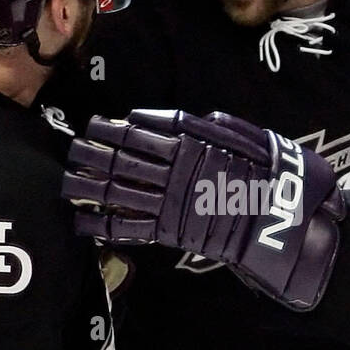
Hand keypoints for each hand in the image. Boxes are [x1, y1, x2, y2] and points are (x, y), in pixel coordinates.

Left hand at [61, 109, 345, 310]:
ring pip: (117, 192)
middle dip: (91, 157)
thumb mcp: (235, 131)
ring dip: (88, 188)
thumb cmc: (264, 169)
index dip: (109, 130)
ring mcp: (168, 202)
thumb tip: (142, 118)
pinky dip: (104, 226)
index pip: (136, 133)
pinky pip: (130, 229)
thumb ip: (188, 123)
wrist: (281, 216)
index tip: (91, 126)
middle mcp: (171, 171)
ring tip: (67, 186)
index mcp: (186, 143)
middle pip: (119, 161)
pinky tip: (83, 224)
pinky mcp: (171, 231)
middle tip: (71, 152)